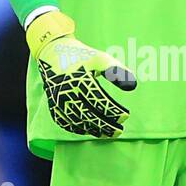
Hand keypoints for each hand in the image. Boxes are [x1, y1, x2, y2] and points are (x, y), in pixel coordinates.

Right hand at [26, 9, 135, 136]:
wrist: (53, 52)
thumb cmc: (81, 55)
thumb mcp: (100, 58)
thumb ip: (116, 71)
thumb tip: (133, 86)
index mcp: (79, 80)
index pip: (99, 101)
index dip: (113, 111)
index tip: (126, 116)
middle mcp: (66, 92)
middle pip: (88, 115)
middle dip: (105, 125)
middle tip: (119, 131)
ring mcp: (57, 100)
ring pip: (76, 121)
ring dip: (93, 129)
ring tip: (107, 133)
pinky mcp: (52, 104)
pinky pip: (64, 122)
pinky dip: (77, 129)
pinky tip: (90, 130)